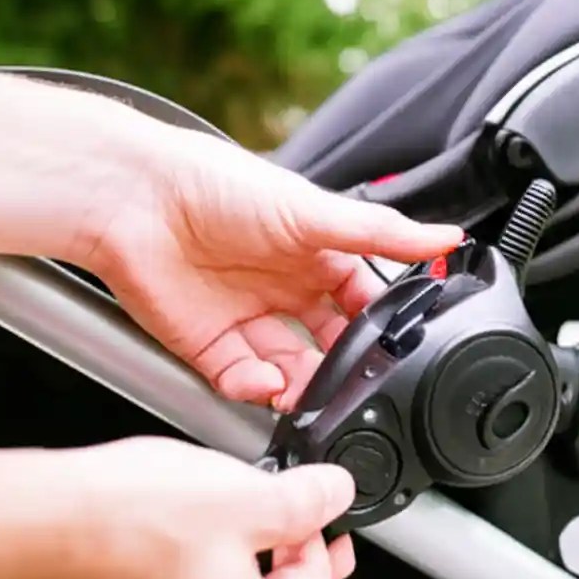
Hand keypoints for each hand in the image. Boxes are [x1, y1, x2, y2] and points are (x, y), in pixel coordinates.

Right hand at [26, 437, 356, 578]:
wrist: (33, 529)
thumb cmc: (126, 526)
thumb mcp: (246, 495)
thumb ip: (306, 500)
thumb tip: (335, 494)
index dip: (321, 538)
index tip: (319, 508)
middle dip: (284, 555)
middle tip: (298, 523)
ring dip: (235, 558)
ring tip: (235, 511)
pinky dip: (189, 565)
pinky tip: (179, 525)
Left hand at [85, 126, 463, 409]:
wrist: (133, 200)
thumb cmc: (218, 186)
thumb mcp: (314, 211)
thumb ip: (380, 233)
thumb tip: (445, 235)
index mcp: (315, 253)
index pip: (362, 301)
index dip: (379, 327)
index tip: (395, 348)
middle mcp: (283, 288)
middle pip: (328, 345)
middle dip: (342, 368)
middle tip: (352, 380)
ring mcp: (245, 319)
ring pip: (289, 372)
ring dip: (303, 389)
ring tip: (309, 393)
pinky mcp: (208, 346)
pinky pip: (242, 383)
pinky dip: (257, 392)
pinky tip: (266, 384)